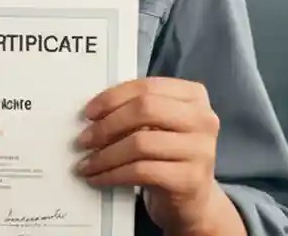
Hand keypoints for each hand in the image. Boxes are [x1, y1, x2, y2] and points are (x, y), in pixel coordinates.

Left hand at [74, 77, 235, 235]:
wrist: (193, 200)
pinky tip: (98, 178)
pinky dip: (113, 174)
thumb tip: (93, 114)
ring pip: (141, 143)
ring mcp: (200, 150)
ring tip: (86, 163)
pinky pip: (141, 171)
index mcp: (193, 96)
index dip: (113, 97)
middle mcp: (203, 119)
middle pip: (145, 109)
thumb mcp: (158, 126)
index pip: (147, 87)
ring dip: (105, 155)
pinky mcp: (190, 179)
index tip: (88, 113)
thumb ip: (135, 111)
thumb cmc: (168, 155)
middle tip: (83, 139)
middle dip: (107, 124)